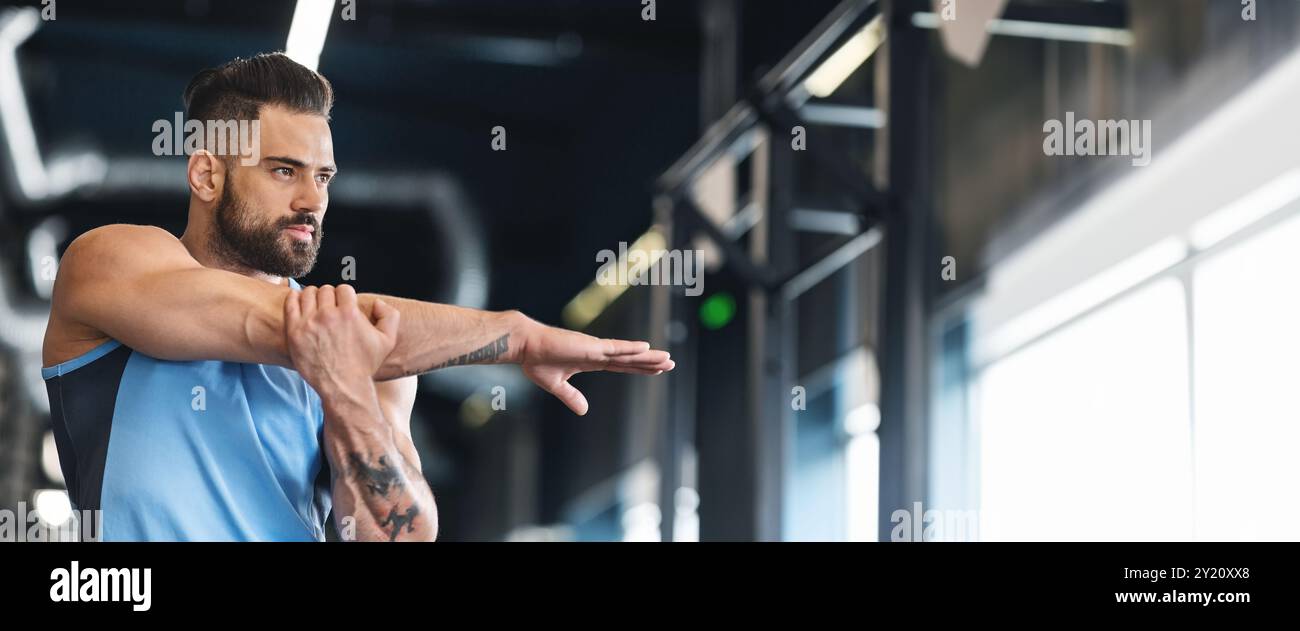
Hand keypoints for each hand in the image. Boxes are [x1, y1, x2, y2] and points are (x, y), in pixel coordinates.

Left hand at [285, 284, 399, 392]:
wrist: (343, 387)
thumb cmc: (364, 365)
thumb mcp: (388, 341)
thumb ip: (389, 315)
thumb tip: (377, 302)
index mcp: (350, 313)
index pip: (343, 289)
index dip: (345, 295)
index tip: (343, 304)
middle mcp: (328, 315)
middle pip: (325, 290)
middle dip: (329, 296)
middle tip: (329, 306)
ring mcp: (309, 323)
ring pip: (308, 294)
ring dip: (313, 296)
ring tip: (315, 305)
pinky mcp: (294, 332)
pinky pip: (290, 304)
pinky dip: (294, 298)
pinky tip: (298, 302)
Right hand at [515, 317, 673, 415]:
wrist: (525, 346)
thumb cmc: (536, 361)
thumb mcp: (557, 385)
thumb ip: (571, 397)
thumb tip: (584, 411)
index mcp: (591, 362)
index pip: (621, 366)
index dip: (639, 368)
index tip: (655, 370)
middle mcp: (597, 354)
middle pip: (630, 360)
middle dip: (650, 363)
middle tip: (671, 364)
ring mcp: (595, 349)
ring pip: (628, 353)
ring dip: (648, 356)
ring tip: (667, 358)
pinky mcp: (590, 346)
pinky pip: (614, 348)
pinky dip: (631, 348)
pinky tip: (646, 347)